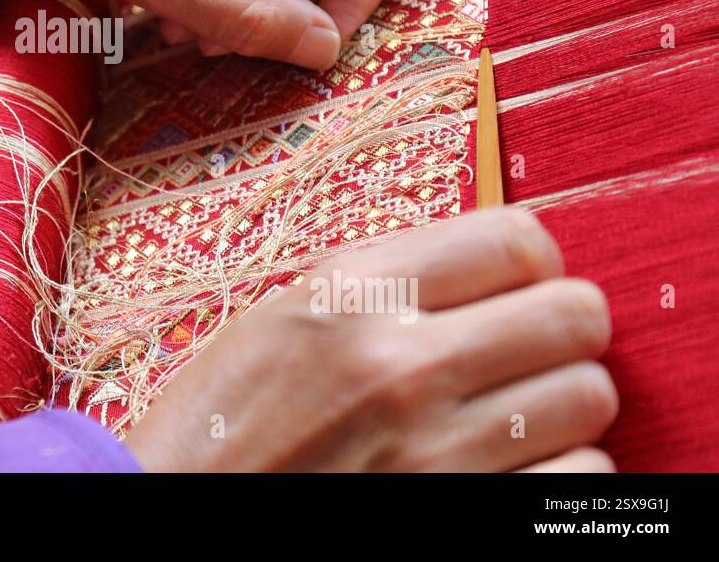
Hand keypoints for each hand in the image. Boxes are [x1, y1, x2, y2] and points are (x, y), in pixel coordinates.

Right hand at [123, 208, 618, 471]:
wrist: (171, 508)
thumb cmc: (220, 427)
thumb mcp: (280, 320)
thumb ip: (383, 283)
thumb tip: (494, 263)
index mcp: (347, 295)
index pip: (517, 237)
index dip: (531, 262)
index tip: (515, 285)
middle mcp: (400, 367)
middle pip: (576, 315)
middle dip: (558, 331)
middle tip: (519, 352)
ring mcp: (437, 455)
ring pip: (588, 399)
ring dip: (555, 409)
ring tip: (499, 420)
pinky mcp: (465, 521)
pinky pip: (580, 481)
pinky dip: (551, 477)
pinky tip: (500, 473)